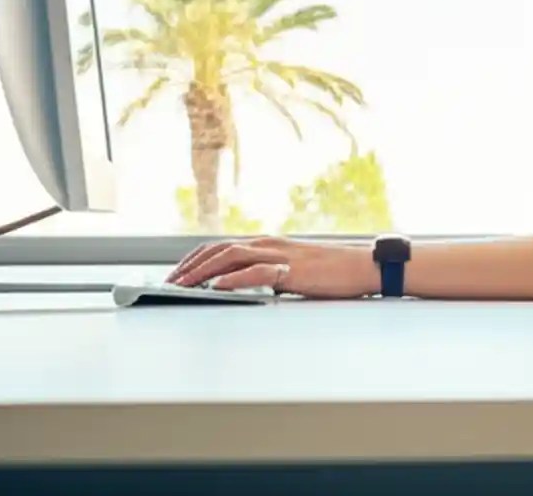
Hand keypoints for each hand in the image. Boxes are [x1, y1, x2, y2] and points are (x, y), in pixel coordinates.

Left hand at [166, 236, 377, 298]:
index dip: (195, 259)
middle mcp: (268, 244)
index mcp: (266, 244)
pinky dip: (234, 279)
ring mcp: (279, 255)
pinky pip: (257, 272)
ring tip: (183, 285)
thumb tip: (245, 287)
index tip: (176, 274)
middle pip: (218, 249)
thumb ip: (268, 275)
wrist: (363, 266)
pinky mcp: (292, 270)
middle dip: (190, 266)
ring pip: (231, 257)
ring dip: (203, 271)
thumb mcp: (291, 271)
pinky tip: (217, 287)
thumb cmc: (331, 272)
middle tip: (169, 283)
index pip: (221, 247)